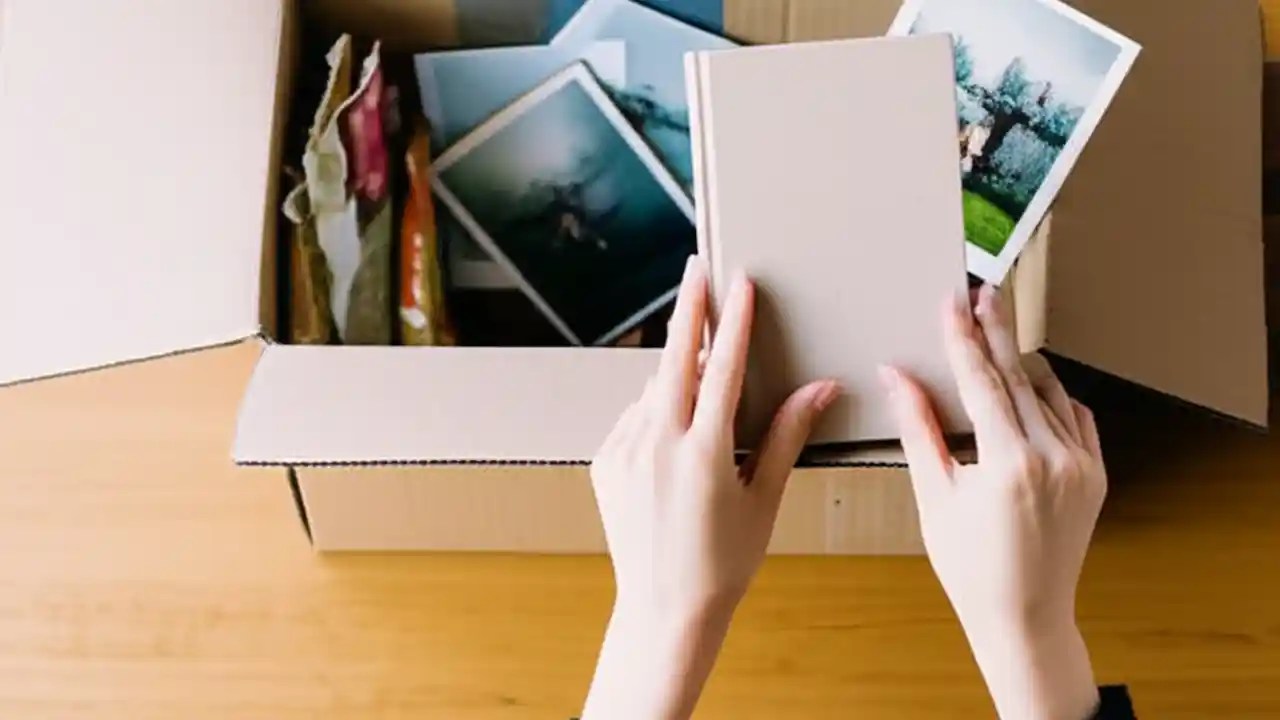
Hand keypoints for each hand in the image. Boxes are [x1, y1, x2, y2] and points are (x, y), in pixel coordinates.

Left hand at [582, 257, 838, 719]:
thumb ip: (788, 435)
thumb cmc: (724, 561)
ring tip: (699, 368)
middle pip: (674, 359)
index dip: (734, 322)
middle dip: (688, 309)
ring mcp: (625, 452)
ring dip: (675, 370)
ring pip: (653, 389)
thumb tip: (821, 387)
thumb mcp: (764, 499)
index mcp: (704, 453)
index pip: (722, 369)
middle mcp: (657, 445)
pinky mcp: (605, 463)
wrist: (665, 609)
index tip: (741, 284)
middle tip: (697, 270)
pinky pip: (633, 417)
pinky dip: (654, 408)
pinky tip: (674, 426)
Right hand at [881, 285, 1106, 719]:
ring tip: (1000, 327)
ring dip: (1021, 359)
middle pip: (1018, 375)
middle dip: (997, 330)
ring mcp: (1082, 464)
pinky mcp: (1096, 473)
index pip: (982, 381)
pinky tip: (1030, 381)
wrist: (1025, 614)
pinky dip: (1052, 394)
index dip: (962, 337)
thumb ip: (918, 428)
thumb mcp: (933, 495)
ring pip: (1049, 391)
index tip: (950, 301)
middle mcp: (1054, 457)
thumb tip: (896, 375)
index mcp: (1009, 463)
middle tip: (983, 291)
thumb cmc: (969, 564)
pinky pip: (1076, 416)